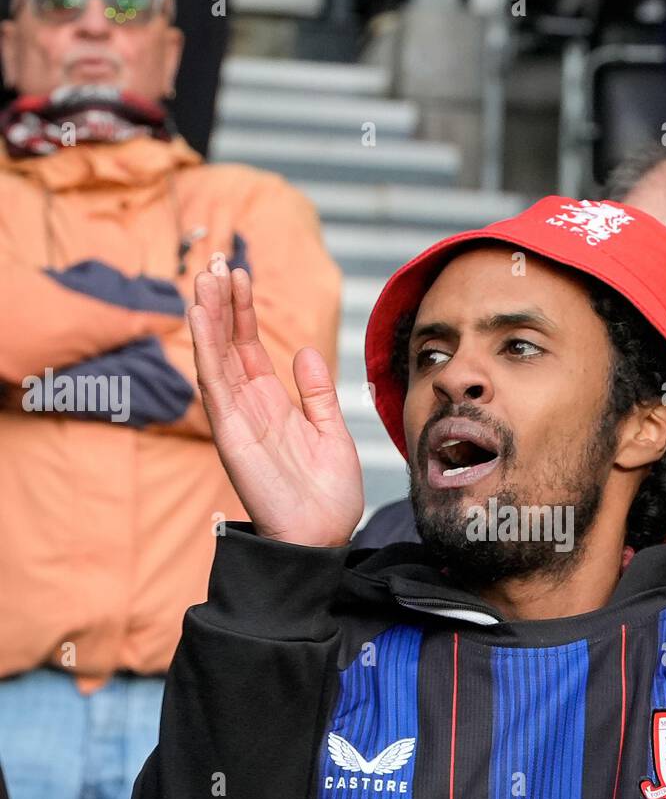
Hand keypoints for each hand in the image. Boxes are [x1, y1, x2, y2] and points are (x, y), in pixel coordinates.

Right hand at [188, 253, 362, 546]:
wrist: (323, 537)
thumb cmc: (328, 497)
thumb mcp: (332, 432)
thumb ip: (317, 393)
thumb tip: (305, 353)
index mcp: (272, 405)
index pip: (248, 348)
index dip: (242, 311)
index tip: (238, 274)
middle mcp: (248, 408)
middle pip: (227, 345)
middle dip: (220, 303)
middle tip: (214, 261)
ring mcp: (236, 420)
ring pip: (215, 357)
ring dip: (207, 317)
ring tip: (203, 278)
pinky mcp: (230, 434)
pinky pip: (214, 385)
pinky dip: (206, 349)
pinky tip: (200, 317)